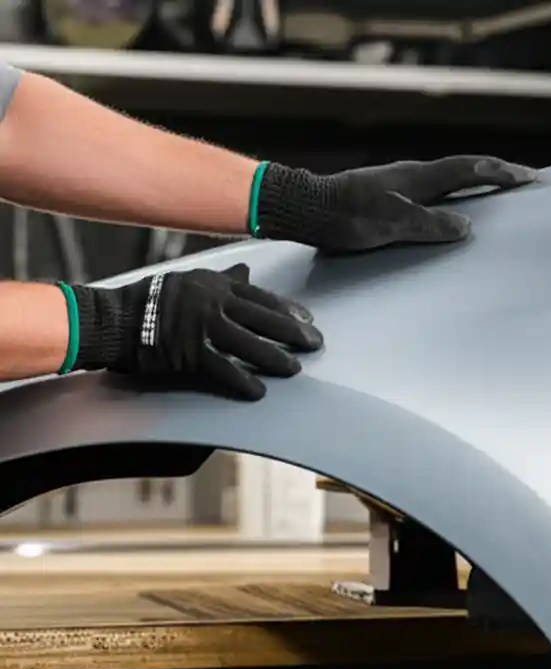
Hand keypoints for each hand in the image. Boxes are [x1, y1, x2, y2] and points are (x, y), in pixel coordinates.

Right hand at [69, 264, 322, 400]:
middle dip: (293, 332)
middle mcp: (213, 303)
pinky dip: (242, 380)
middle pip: (263, 319)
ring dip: (275, 358)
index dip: (288, 309)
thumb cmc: (151, 298)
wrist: (114, 318)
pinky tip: (259, 391)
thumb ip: (222, 280)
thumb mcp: (190, 280)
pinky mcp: (189, 352)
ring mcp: (202, 327)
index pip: (261, 297)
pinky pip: (223, 368)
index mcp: (215, 284)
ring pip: (249, 343)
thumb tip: (247, 272)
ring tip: (294, 369)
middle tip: (315, 344)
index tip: (309, 319)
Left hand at [252, 155, 537, 252]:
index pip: (469, 169)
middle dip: (497, 175)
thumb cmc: (343, 217)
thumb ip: (428, 224)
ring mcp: (401, 185)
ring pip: (450, 180)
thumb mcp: (388, 224)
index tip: (530, 178)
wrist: (305, 209)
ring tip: (501, 194)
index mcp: (417, 178)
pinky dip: (457, 196)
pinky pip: (435, 193)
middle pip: (465, 170)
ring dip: (478, 184)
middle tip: (525, 181)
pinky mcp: (391, 196)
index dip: (501, 173)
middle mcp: (412, 176)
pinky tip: (456, 210)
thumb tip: (466, 227)